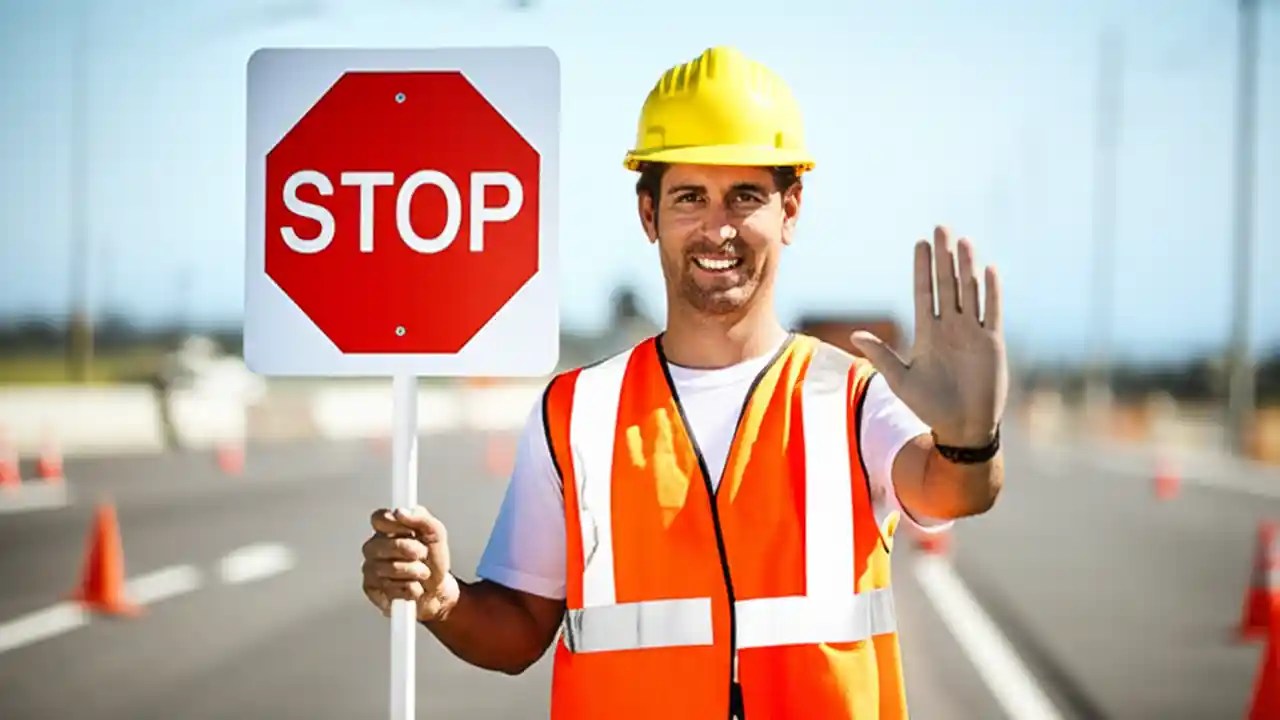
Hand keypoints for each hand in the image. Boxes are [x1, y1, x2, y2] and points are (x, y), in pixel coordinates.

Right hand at [362, 505, 458, 622]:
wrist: (437, 589)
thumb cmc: (433, 560)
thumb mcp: (437, 533)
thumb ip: (421, 518)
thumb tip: (402, 512)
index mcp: (388, 529)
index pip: (378, 518)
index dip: (396, 525)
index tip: (412, 531)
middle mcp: (375, 547)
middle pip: (386, 545)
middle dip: (413, 551)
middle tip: (422, 554)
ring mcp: (370, 568)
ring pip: (390, 568)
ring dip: (416, 572)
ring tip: (421, 572)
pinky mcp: (370, 588)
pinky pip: (390, 588)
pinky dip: (409, 589)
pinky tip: (412, 586)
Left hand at [849, 225, 1007, 446]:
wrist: (961, 427)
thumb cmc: (929, 406)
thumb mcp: (900, 380)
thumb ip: (882, 355)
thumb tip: (855, 334)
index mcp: (927, 333)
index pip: (924, 292)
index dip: (922, 268)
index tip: (920, 243)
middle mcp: (950, 327)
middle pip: (947, 284)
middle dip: (943, 257)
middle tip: (940, 228)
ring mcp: (972, 333)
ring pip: (969, 292)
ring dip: (966, 267)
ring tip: (963, 241)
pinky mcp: (992, 343)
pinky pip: (992, 311)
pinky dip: (991, 292)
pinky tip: (988, 270)